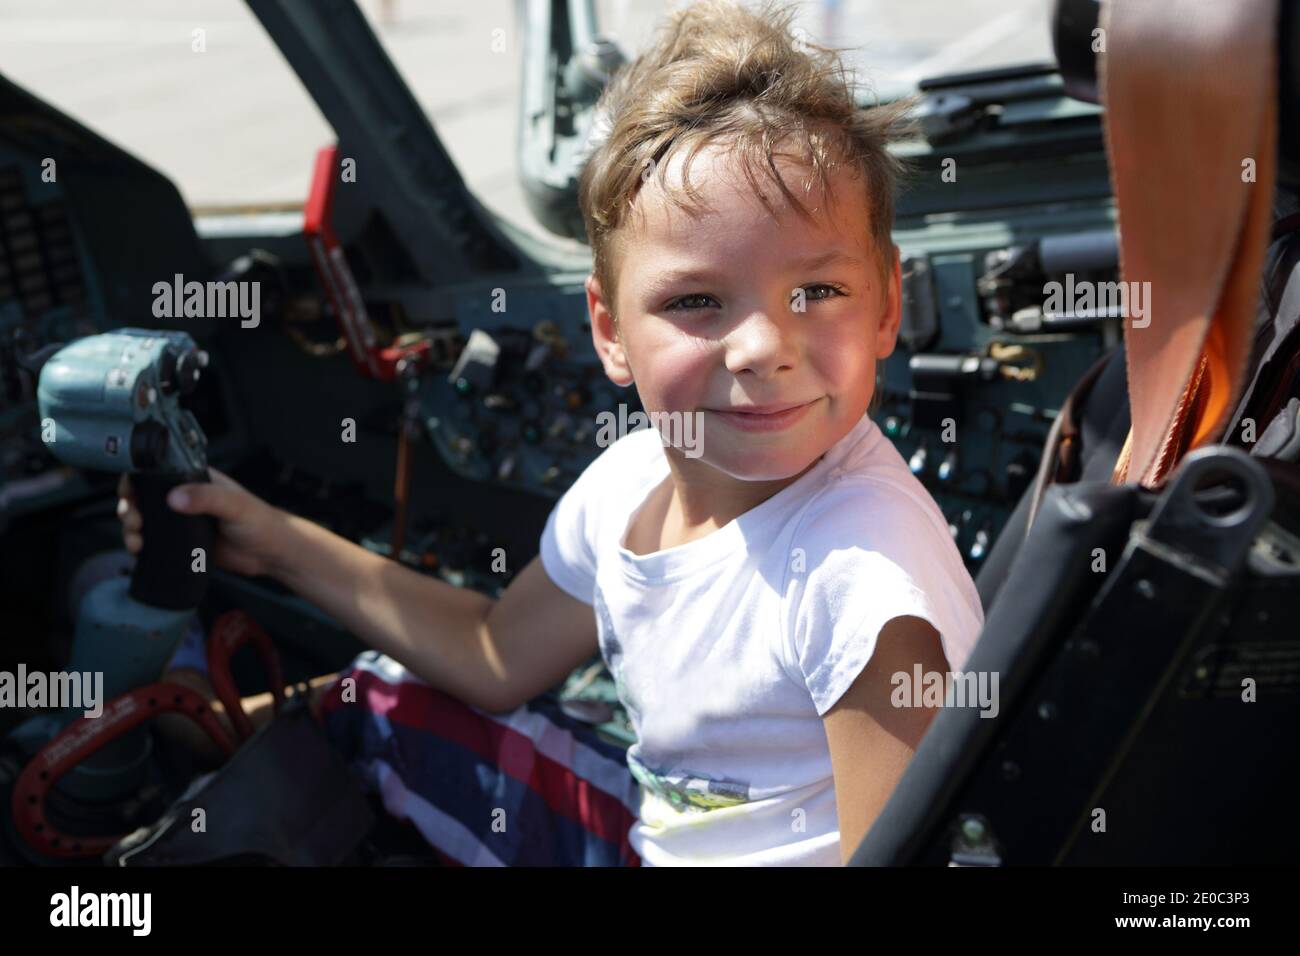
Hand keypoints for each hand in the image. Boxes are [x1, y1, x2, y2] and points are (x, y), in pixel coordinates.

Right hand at [116, 466, 287, 578]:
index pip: (158, 471)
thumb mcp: (234, 505)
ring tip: (135, 539)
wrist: (272, 554)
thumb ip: (207, 498)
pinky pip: (155, 542)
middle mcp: (187, 497)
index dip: (137, 478)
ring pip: (146, 520)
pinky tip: (139, 550)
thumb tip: (175, 498)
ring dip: (132, 528)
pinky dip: (142, 545)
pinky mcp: (184, 543)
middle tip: (134, 520)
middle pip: (145, 497)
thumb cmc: (261, 522)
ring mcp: (183, 521)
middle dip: (130, 507)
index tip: (128, 491)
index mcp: (197, 480)